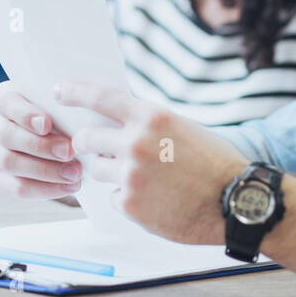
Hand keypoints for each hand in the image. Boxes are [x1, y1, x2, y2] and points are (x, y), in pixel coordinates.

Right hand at [0, 82, 82, 198]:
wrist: (58, 136)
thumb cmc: (61, 114)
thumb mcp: (60, 103)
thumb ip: (62, 105)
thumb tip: (78, 114)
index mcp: (4, 96)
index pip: (8, 103)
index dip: (26, 115)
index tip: (47, 124)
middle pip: (7, 135)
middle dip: (40, 146)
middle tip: (69, 152)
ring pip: (9, 162)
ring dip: (44, 171)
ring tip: (74, 173)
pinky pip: (15, 187)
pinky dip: (43, 189)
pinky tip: (67, 186)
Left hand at [57, 82, 244, 244]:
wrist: (236, 201)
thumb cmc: (215, 162)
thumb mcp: (182, 127)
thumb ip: (147, 124)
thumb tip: (115, 122)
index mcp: (151, 117)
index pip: (101, 97)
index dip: (75, 92)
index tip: (60, 90)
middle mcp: (136, 143)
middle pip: (86, 138)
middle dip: (88, 142)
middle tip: (95, 147)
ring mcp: (131, 176)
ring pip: (98, 170)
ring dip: (112, 173)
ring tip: (144, 178)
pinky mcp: (131, 205)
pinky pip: (114, 197)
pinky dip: (128, 199)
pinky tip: (154, 200)